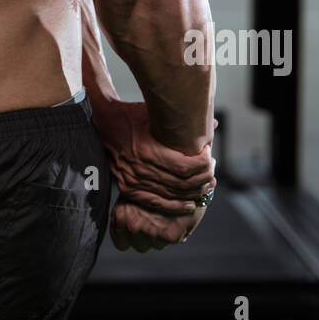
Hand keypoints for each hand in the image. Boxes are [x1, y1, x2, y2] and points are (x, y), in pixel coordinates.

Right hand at [92, 98, 216, 250]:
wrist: (105, 123)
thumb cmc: (132, 115)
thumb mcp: (156, 113)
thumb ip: (184, 120)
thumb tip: (213, 124)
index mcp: (149, 150)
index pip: (185, 167)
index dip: (202, 166)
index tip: (210, 158)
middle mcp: (142, 169)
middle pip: (182, 183)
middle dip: (202, 180)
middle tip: (213, 173)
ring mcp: (134, 181)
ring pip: (172, 195)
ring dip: (193, 193)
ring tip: (206, 187)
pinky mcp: (129, 188)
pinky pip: (156, 203)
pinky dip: (174, 206)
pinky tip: (188, 204)